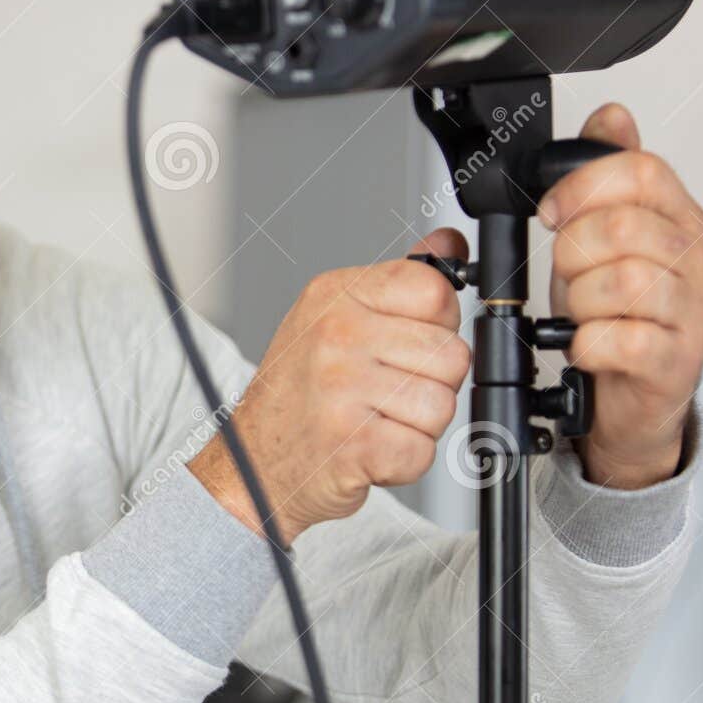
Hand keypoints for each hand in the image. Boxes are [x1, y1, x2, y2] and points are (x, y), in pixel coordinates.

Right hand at [189, 237, 471, 544]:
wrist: (252, 461)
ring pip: (442, 405)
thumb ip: (399, 281)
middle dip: (431, 383)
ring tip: (374, 420)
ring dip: (418, 426)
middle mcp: (336, 333)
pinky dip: (404, 462)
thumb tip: (451, 240)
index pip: (435, 291)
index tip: (404, 344)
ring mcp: (341, 388)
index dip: (436, 326)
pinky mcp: (352, 443)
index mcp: (336, 294)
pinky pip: (422, 451)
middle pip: (451, 354)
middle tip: (384, 392)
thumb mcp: (338, 316)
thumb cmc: (298, 392)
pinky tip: (369, 449)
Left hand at [539, 103, 702, 488]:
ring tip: (577, 311)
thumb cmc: (614, 313)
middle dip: (571, 250)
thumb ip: (607, 176)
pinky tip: (583, 342)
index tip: (553, 212)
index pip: (640, 171)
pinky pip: (623, 339)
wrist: (625, 393)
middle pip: (622, 226)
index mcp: (680, 219)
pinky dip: (586, 341)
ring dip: (578, 298)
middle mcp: (695, 262)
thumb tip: (611, 116)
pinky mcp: (674, 362)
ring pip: (622, 282)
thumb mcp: (603, 235)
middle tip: (565, 272)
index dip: (581, 187)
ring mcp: (691, 314)